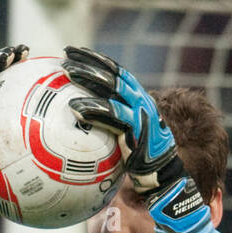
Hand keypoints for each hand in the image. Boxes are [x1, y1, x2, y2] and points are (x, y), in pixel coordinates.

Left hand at [63, 45, 206, 232]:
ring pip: (113, 88)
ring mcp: (141, 113)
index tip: (75, 53)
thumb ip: (111, 126)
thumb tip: (82, 125)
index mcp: (138, 100)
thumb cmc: (142, 162)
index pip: (116, 73)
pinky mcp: (138, 129)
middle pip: (113, 74)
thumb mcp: (125, 138)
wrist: (165, 179)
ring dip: (89, 77)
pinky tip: (75, 108)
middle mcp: (142, 101)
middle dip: (90, 61)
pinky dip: (94, 110)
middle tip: (66, 54)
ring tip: (67, 71)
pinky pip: (113, 115)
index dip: (97, 60)